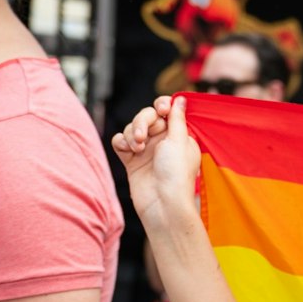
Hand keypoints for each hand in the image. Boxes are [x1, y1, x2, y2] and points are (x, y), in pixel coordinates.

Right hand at [110, 96, 201, 227]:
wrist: (162, 203)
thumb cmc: (176, 173)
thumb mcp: (179, 140)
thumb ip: (176, 118)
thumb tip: (181, 98)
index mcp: (178, 134)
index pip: (167, 110)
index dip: (161, 106)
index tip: (162, 109)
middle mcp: (162, 140)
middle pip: (146, 116)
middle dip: (142, 121)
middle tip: (143, 136)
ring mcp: (146, 150)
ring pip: (131, 128)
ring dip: (131, 134)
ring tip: (137, 148)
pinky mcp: (131, 160)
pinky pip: (120, 141)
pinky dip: (121, 142)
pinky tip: (127, 150)